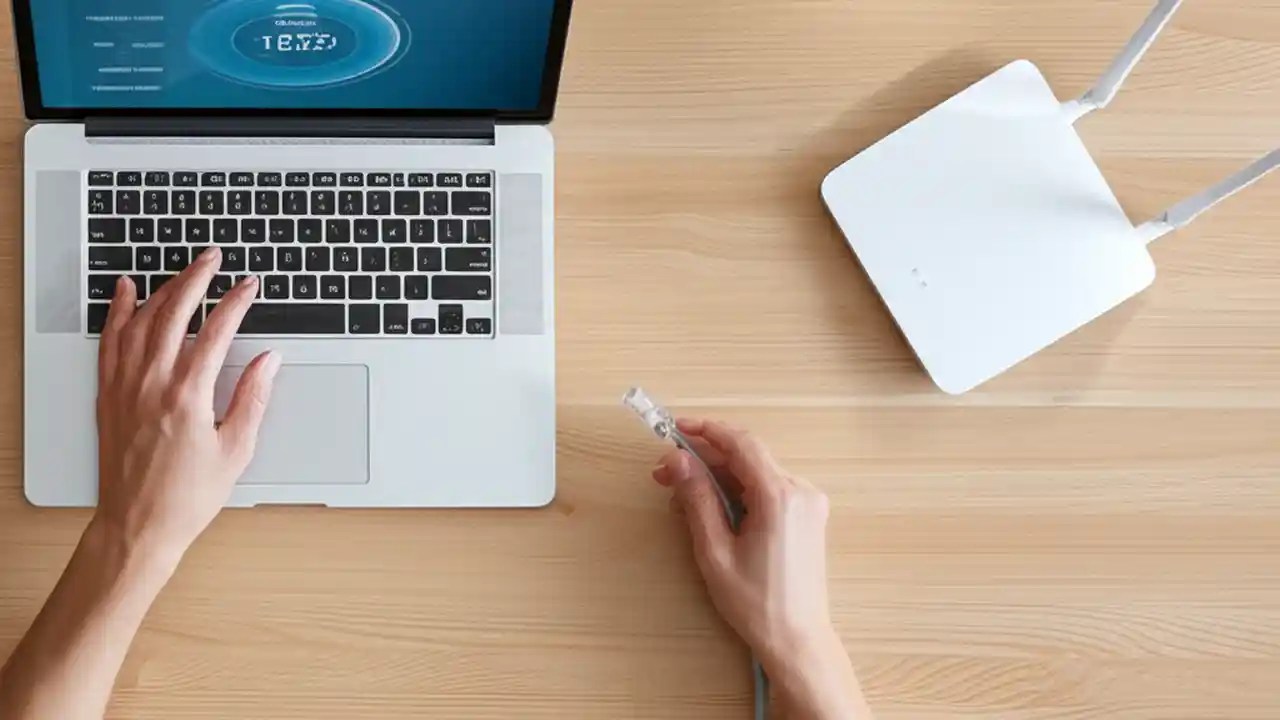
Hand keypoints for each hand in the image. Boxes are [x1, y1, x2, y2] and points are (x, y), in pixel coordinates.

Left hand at [94, 250, 279, 567]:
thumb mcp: (236, 450)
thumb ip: (253, 398)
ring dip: (162, 289)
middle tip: (213, 259)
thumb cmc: (186, 497)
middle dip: (196, 279)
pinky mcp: (108, 395)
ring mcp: (125, 387)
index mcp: (187, 397)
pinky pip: (109, 341)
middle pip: (173, 313)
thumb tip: (268, 361)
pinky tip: (124, 293)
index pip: (215, 332)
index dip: (236, 303)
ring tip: (182, 270)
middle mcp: (151, 384)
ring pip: (140, 321)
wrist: (137, 526)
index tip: (250, 286)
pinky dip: (117, 312)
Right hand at [652, 419, 870, 718]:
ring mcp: (808, 503)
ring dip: (720, 477)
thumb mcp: (715, 551)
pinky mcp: (808, 515)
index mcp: (779, 496)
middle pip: (747, 457)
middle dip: (705, 460)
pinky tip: (713, 508)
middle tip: (666, 472)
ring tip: (683, 496)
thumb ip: (697, 500)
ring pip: (756, 472)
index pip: (741, 443)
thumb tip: (677, 462)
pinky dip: (739, 491)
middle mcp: (800, 491)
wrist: (798, 638)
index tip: (675, 429)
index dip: (706, 430)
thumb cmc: (756, 602)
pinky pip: (769, 489)